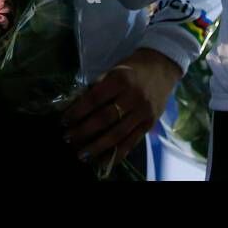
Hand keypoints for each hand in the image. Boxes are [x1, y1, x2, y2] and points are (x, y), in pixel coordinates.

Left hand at [62, 48, 181, 169]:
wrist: (162, 67)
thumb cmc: (133, 68)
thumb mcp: (113, 70)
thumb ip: (97, 87)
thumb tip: (75, 106)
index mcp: (120, 79)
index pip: (94, 99)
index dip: (77, 112)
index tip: (64, 121)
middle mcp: (133, 96)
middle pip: (104, 119)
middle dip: (83, 131)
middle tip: (68, 139)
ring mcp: (143, 111)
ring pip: (117, 134)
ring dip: (97, 147)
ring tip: (81, 155)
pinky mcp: (150, 123)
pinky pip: (131, 142)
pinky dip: (116, 154)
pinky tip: (102, 161)